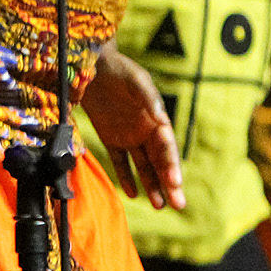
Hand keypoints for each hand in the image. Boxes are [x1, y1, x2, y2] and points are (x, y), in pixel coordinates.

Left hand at [82, 43, 184, 209]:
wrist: (93, 64)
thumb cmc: (119, 70)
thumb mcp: (136, 81)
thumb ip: (148, 99)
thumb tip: (162, 119)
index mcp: (156, 121)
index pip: (167, 149)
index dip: (172, 166)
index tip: (175, 183)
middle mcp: (146, 132)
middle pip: (160, 162)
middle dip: (170, 183)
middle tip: (178, 205)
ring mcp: (129, 136)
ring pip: (144, 166)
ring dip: (152, 185)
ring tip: (159, 205)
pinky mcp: (111, 138)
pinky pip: (120, 161)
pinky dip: (126, 176)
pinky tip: (132, 193)